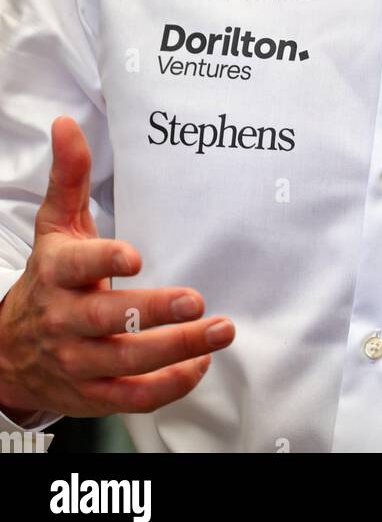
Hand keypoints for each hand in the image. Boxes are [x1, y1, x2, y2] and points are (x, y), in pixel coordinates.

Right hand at [0, 114, 234, 417]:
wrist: (10, 350)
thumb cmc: (49, 276)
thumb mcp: (56, 226)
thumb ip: (70, 176)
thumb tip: (68, 124)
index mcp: (58, 273)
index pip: (78, 267)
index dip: (105, 262)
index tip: (135, 256)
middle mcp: (65, 321)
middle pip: (110, 320)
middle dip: (155, 311)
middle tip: (197, 300)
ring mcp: (79, 362)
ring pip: (128, 361)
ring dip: (177, 348)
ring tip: (221, 330)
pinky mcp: (93, 394)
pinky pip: (133, 396)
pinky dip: (168, 385)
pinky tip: (200, 364)